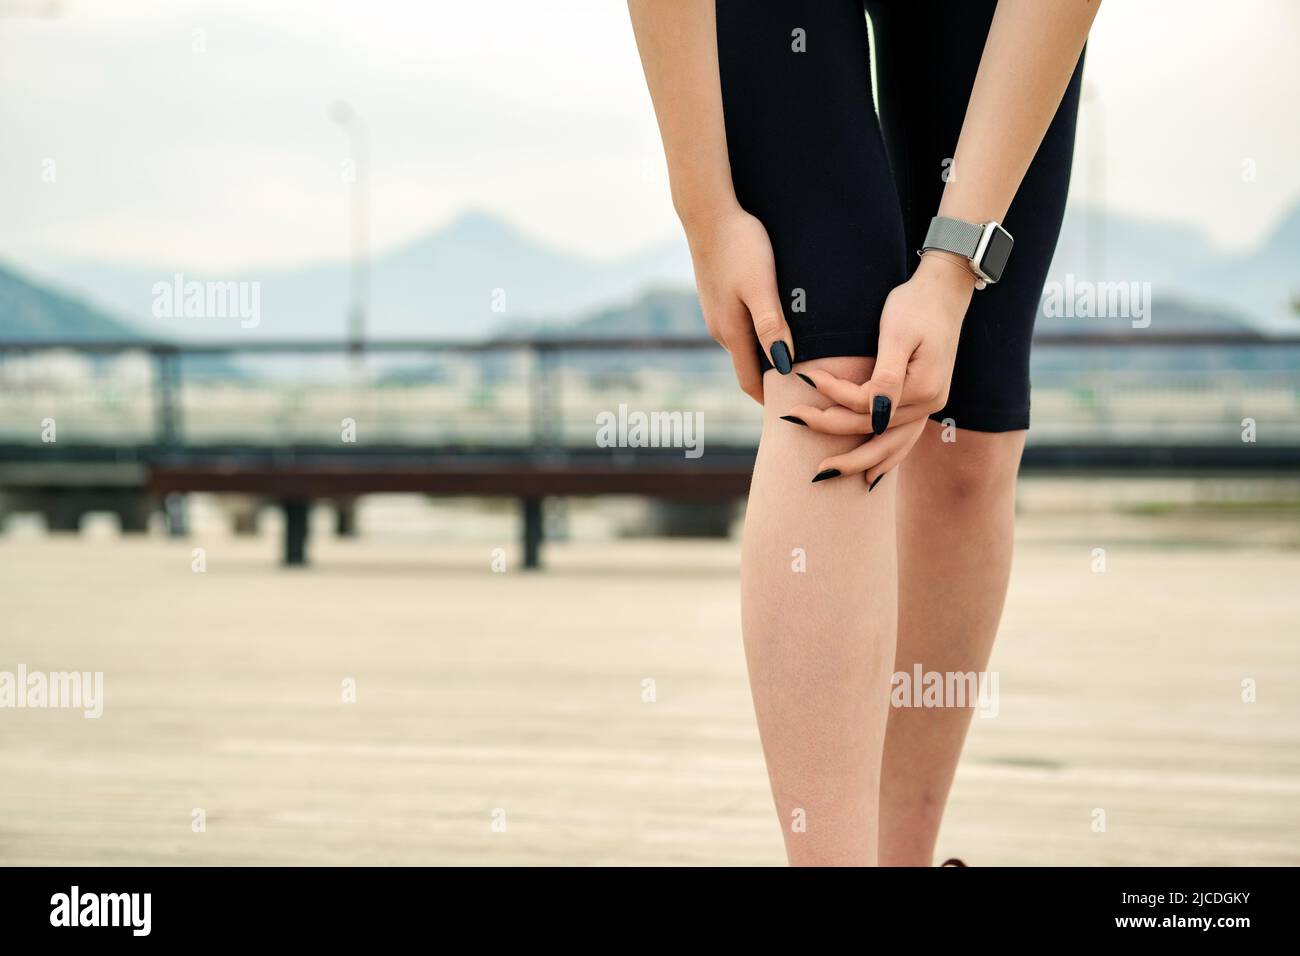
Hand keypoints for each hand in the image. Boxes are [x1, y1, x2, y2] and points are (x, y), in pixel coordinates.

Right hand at [686, 204, 794, 403]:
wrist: (709, 212)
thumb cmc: (741, 246)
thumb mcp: (762, 287)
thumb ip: (772, 326)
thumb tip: (783, 365)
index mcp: (731, 332)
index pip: (749, 381)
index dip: (768, 400)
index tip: (790, 413)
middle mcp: (720, 328)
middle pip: (747, 366)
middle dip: (770, 382)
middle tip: (800, 392)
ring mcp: (716, 312)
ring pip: (744, 345)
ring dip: (764, 357)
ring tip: (793, 362)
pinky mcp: (718, 296)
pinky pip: (740, 326)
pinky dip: (757, 336)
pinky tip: (774, 327)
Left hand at [787, 253, 975, 483]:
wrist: (944, 290)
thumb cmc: (915, 304)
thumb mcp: (897, 334)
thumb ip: (886, 376)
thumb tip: (874, 412)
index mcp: (922, 388)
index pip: (866, 405)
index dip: (833, 394)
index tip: (805, 377)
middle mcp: (929, 404)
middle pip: (875, 432)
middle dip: (833, 433)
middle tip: (795, 425)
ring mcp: (930, 406)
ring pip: (890, 445)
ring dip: (858, 461)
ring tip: (826, 474)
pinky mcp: (925, 401)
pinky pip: (903, 439)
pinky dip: (886, 457)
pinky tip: (870, 475)